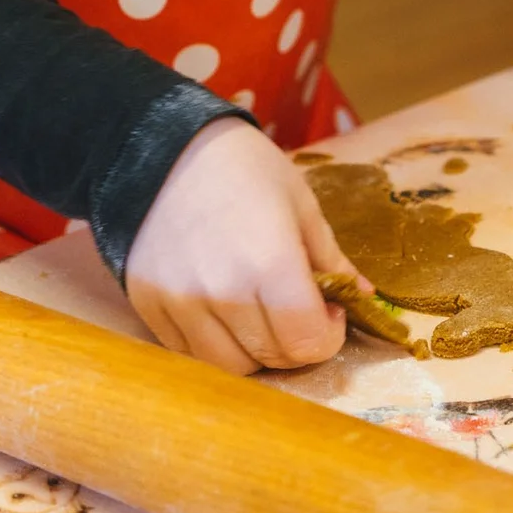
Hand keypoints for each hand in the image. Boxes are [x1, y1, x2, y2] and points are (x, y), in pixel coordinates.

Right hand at [124, 119, 363, 373]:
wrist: (159, 146)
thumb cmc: (241, 166)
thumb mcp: (299, 202)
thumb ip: (330, 257)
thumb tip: (364, 297)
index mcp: (269, 263)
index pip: (308, 343)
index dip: (328, 335)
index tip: (328, 310)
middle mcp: (222, 293)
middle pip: (272, 359)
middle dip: (296, 343)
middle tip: (296, 308)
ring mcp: (180, 304)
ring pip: (229, 367)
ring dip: (254, 351)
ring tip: (257, 312)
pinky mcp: (148, 306)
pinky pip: (189, 353)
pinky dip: (213, 343)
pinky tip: (222, 309)